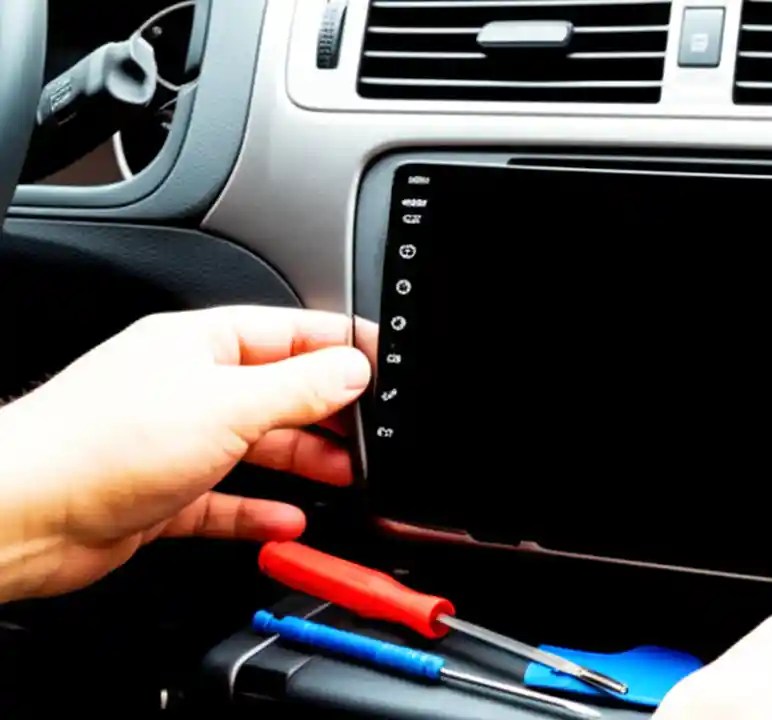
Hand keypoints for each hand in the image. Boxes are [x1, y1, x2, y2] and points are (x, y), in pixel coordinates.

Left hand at [0, 306, 370, 601]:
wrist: (25, 514)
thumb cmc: (100, 444)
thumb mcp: (227, 405)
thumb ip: (299, 388)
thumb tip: (353, 368)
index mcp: (198, 345)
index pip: (288, 333)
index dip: (340, 347)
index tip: (383, 365)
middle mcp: (187, 388)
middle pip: (278, 392)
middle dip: (327, 413)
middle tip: (371, 433)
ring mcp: (174, 441)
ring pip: (257, 446)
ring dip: (302, 462)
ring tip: (345, 476)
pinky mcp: (163, 494)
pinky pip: (227, 500)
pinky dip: (260, 512)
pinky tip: (287, 520)